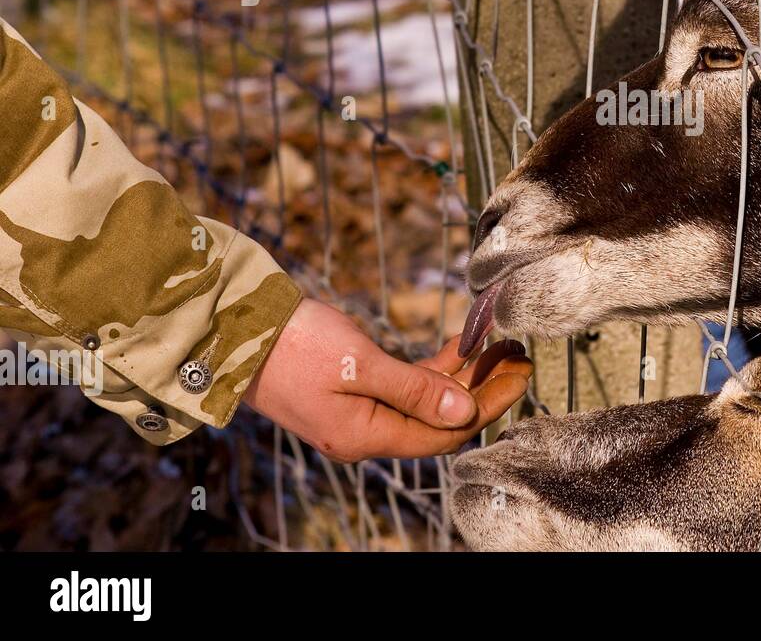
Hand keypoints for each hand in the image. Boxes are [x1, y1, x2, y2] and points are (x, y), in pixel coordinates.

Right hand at [244, 297, 531, 462]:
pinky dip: (434, 369)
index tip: (520, 375)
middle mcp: (365, 433)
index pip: (446, 432)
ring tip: (500, 347)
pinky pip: (405, 386)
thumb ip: (414, 389)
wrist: (233, 331)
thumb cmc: (294, 345)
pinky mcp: (350, 391)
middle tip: (520, 359)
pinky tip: (460, 348)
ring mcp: (357, 414)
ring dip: (463, 376)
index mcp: (366, 436)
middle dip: (484, 389)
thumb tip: (464, 411)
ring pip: (425, 399)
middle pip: (440, 418)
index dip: (488, 405)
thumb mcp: (360, 364)